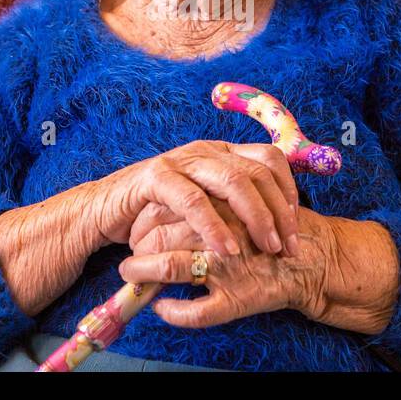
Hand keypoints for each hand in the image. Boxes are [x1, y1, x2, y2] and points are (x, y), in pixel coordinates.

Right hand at [89, 140, 301, 258]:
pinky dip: (214, 226)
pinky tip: (226, 249)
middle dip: (278, 211)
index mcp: (222, 153)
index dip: (289, 190)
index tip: (297, 227)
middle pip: (257, 170)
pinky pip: (193, 200)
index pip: (270, 158)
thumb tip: (280, 225)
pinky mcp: (156, 177)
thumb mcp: (205, 206)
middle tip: (288, 246)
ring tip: (266, 248)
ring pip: (232, 180)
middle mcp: (205, 150)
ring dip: (255, 217)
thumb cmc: (158, 214)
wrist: (103, 212)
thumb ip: (234, 206)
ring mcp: (181, 160)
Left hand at [118, 198, 337, 327]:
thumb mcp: (241, 202)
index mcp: (219, 205)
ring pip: (169, 268)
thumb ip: (211, 197)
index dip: (143, 220)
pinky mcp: (236, 300)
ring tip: (132, 275)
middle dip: (138, 245)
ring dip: (144, 273)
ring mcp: (226, 268)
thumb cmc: (273, 230)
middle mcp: (220, 233)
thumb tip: (166, 202)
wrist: (314, 259)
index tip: (135, 229)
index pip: (165, 207)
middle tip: (130, 252)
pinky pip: (197, 312)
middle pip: (161, 235)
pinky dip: (174, 312)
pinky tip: (162, 308)